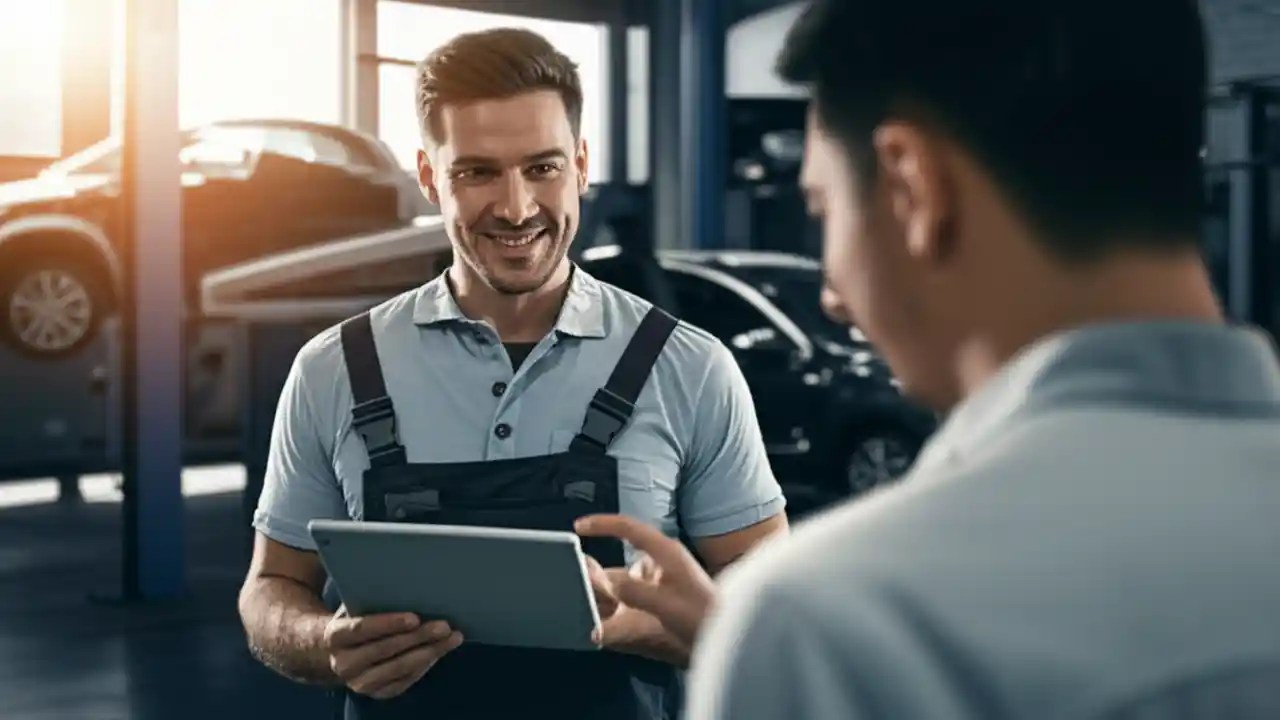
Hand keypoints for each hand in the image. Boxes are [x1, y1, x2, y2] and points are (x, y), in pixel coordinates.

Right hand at [323, 605, 463, 698]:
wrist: (334, 652)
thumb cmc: (353, 618)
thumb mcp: (354, 606)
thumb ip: (373, 600)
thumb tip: (409, 585)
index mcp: (335, 637)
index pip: (362, 629)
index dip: (389, 623)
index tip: (414, 617)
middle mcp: (344, 664)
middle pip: (386, 650)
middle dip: (418, 637)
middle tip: (444, 626)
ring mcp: (360, 682)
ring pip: (399, 668)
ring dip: (429, 652)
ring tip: (452, 638)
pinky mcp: (377, 693)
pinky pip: (405, 680)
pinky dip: (425, 665)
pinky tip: (440, 651)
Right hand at [575, 515, 715, 649]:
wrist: (728, 634)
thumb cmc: (702, 617)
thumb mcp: (665, 604)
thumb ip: (633, 591)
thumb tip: (605, 581)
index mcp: (666, 553)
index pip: (630, 528)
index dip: (603, 524)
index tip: (579, 526)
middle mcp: (662, 562)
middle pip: (622, 557)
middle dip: (598, 570)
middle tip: (576, 577)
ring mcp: (662, 579)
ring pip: (624, 579)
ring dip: (607, 590)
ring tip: (586, 601)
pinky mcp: (662, 597)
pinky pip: (632, 595)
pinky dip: (618, 603)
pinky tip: (605, 618)